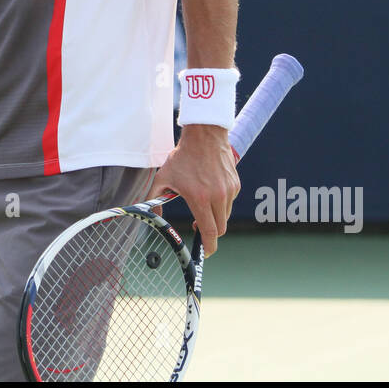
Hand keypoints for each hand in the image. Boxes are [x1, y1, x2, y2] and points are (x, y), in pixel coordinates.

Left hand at [146, 124, 240, 256]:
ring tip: (202, 206)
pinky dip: (221, 204)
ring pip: (225, 216)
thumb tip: (153, 216)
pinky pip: (229, 202)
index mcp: (200, 198)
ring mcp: (229, 190)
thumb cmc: (182, 157)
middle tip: (199, 228)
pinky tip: (210, 192)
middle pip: (220, 229)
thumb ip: (154, 200)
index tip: (204, 252)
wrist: (204, 135)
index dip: (208, 247)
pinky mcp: (235, 184)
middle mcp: (218, 196)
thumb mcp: (163, 178)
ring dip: (215, 218)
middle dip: (211, 234)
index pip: (210, 232)